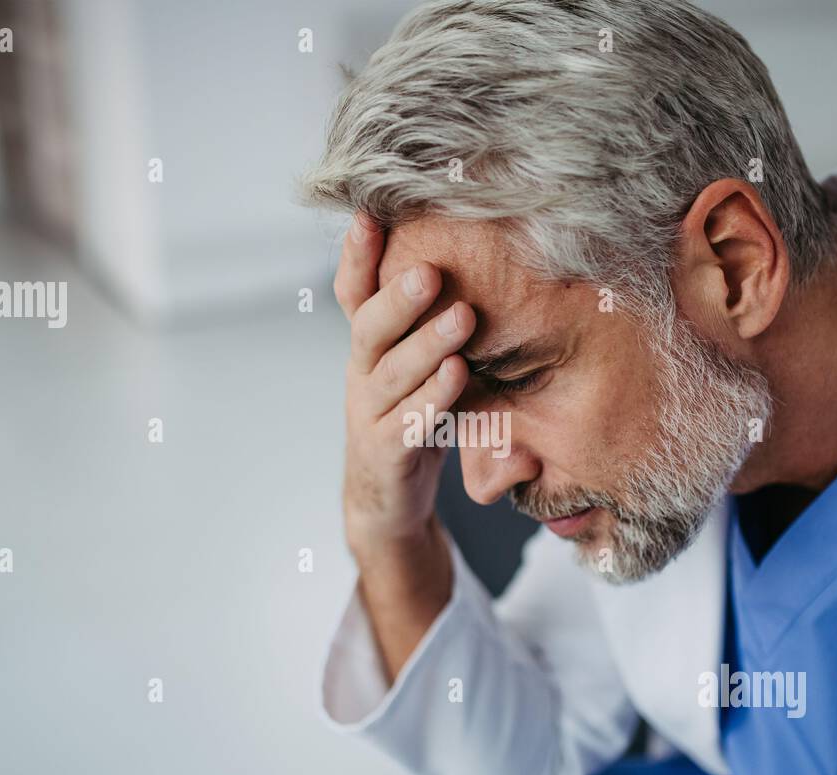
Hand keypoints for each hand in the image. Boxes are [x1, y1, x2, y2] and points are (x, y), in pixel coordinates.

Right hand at [335, 213, 474, 557]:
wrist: (387, 498)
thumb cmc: (413, 417)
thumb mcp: (419, 364)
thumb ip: (433, 323)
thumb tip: (481, 252)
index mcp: (370, 346)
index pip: (355, 294)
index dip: (357, 256)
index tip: (370, 214)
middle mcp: (362, 374)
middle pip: (369, 328)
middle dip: (398, 298)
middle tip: (431, 271)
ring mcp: (370, 414)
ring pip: (392, 374)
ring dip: (427, 344)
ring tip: (463, 318)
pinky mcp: (387, 453)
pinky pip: (408, 423)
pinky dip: (432, 398)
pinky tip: (457, 375)